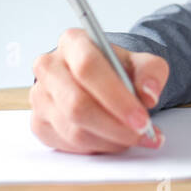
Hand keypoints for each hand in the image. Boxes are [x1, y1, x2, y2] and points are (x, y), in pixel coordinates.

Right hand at [30, 30, 169, 153]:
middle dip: (115, 126)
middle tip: (143, 133)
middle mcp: (49, 67)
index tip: (141, 117)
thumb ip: (151, 72)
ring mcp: (40, 97)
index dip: (116, 97)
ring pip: (74, 130)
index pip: (88, 67)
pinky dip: (98, 148)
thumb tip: (148, 94)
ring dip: (111, 140)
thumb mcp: (142, 62)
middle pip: (77, 104)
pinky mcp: (39, 123)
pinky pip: (69, 145)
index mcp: (73, 43)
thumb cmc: (118, 69)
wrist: (101, 79)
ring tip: (135, 137)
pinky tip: (115, 140)